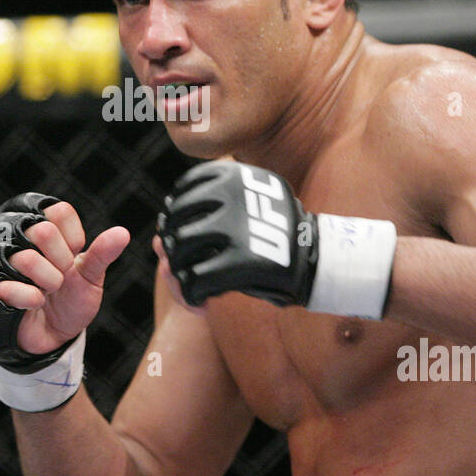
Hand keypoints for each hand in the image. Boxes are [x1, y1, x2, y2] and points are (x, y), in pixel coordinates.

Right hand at [0, 193, 128, 372]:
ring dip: (46, 279)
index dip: (73, 239)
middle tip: (60, 278)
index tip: (73, 258)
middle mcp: (15, 236)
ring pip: (23, 257)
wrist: (49, 336)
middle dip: (60, 261)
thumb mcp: (90, 276)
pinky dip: (27, 296)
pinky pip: (3, 285)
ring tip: (48, 291)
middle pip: (42, 231)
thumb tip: (123, 233)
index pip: (58, 211)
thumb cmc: (69, 300)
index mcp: (41, 225)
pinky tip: (35, 302)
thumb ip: (102, 253)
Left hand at [157, 160, 317, 307]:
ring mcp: (236, 228)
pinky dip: (192, 294)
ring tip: (189, 280)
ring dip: (178, 269)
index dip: (177, 214)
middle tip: (180, 261)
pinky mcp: (242, 262)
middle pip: (176, 219)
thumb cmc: (275, 233)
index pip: (185, 190)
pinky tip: (200, 300)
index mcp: (234, 175)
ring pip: (180, 249)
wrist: (318, 259)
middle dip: (173, 244)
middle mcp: (232, 196)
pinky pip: (195, 280)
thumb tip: (156, 243)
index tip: (181, 230)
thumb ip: (203, 218)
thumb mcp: (246, 206)